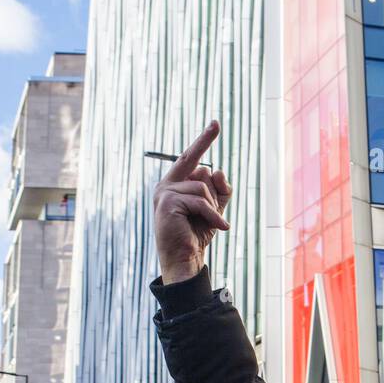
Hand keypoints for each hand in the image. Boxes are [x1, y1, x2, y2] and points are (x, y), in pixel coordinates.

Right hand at [152, 120, 230, 283]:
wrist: (185, 259)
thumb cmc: (197, 235)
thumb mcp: (214, 209)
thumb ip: (219, 189)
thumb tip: (217, 169)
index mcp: (174, 184)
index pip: (190, 158)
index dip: (203, 141)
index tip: (215, 123)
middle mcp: (165, 185)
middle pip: (191, 160)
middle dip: (204, 144)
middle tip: (216, 128)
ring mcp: (164, 192)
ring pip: (201, 186)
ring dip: (213, 207)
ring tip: (214, 224)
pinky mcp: (167, 202)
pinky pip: (200, 201)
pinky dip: (212, 215)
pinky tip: (219, 228)